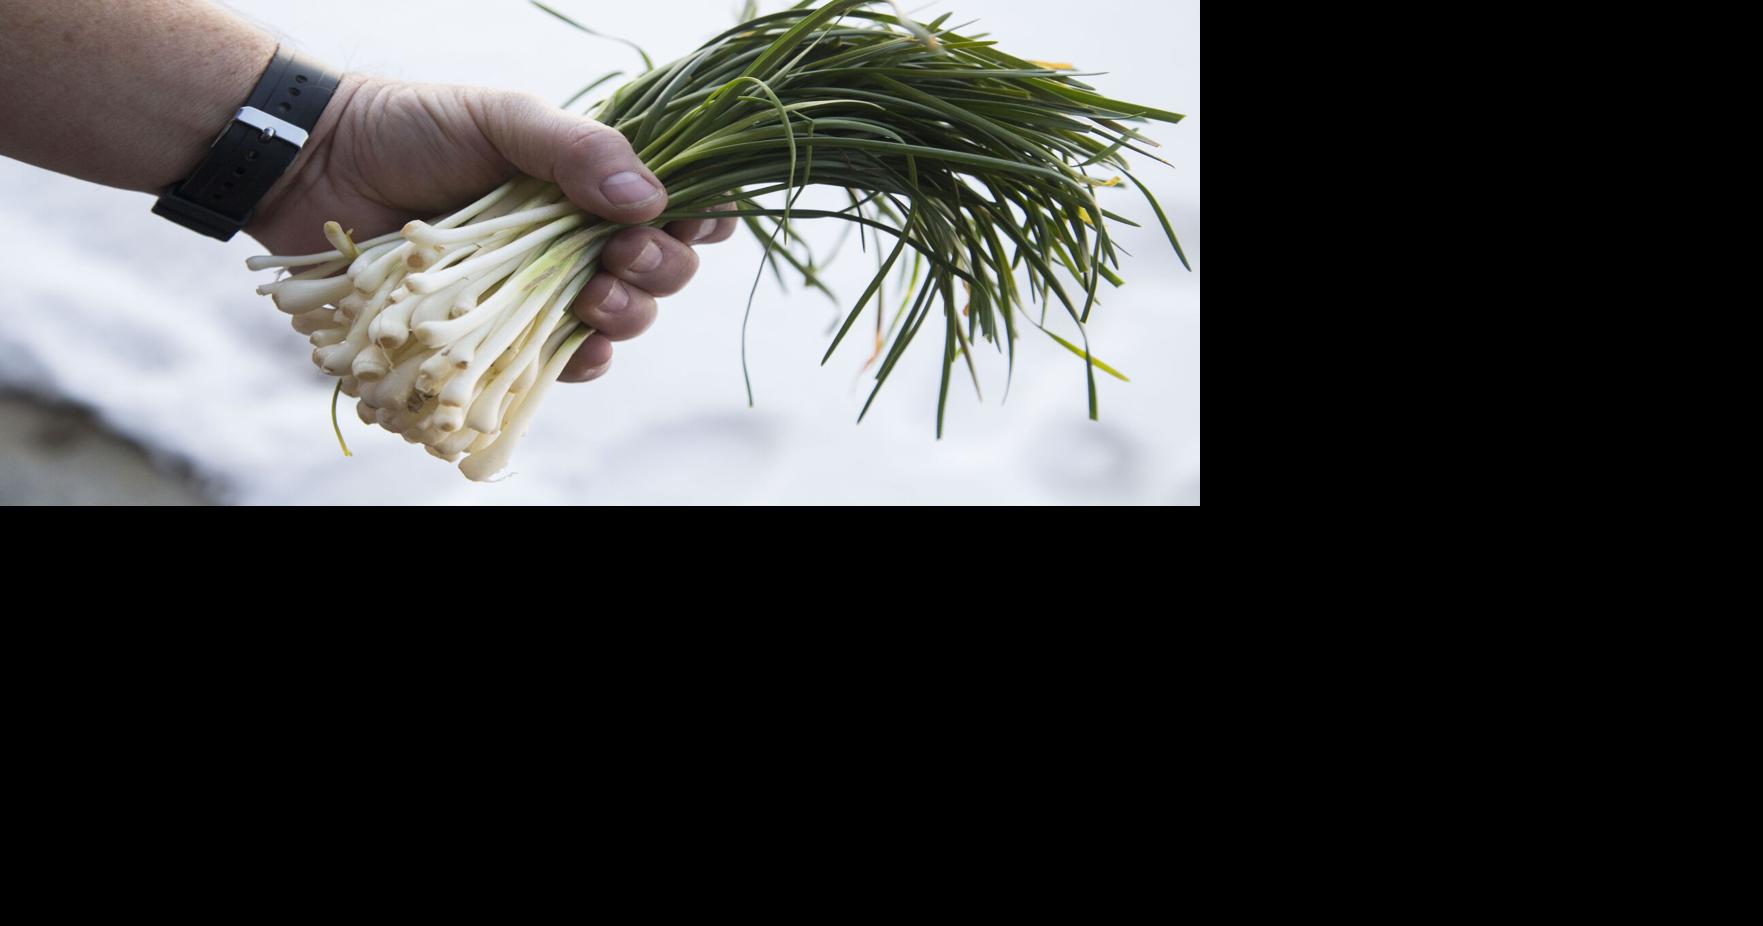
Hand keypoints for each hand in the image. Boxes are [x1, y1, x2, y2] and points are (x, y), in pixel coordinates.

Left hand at [249, 75, 736, 382]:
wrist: (314, 171)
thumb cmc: (408, 129)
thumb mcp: (502, 120)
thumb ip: (579, 149)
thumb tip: (650, 201)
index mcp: (589, 180)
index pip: (676, 204)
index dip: (701, 217)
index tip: (691, 219)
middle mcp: (577, 236)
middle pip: (663, 268)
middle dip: (660, 268)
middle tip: (622, 255)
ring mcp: (542, 288)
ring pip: (624, 319)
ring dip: (627, 315)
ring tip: (592, 298)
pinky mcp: (501, 334)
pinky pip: (565, 363)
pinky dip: (582, 361)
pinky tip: (578, 347)